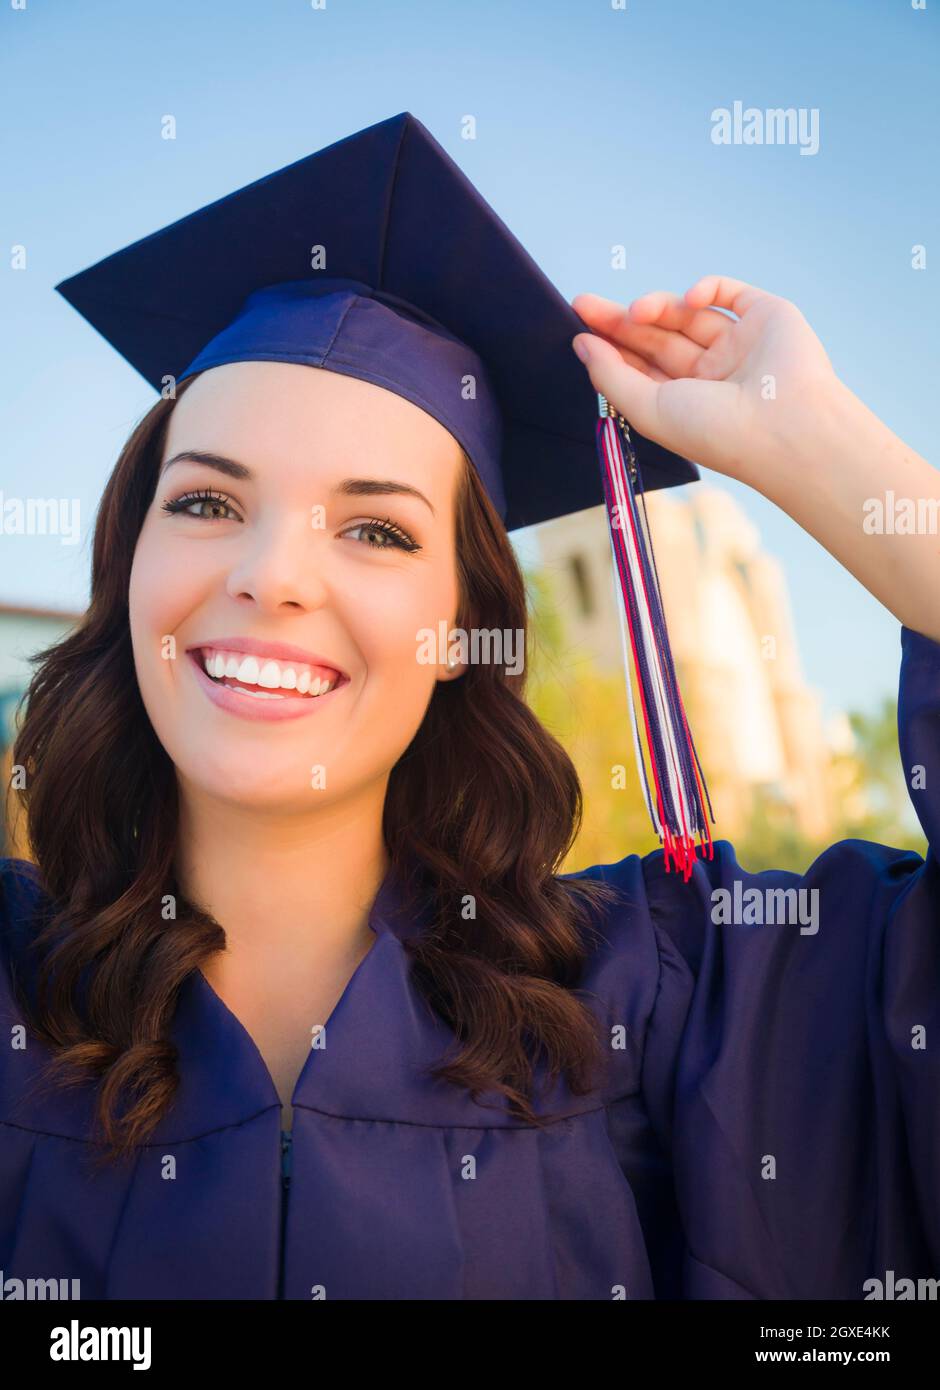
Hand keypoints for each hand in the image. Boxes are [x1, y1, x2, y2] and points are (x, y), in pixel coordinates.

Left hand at [573, 276, 939, 641]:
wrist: (785, 426)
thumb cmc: (717, 431)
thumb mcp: (649, 409)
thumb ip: (611, 377)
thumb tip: (582, 345)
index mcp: (687, 401)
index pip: (642, 366)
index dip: (611, 346)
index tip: (579, 329)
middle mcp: (712, 374)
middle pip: (657, 336)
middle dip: (621, 321)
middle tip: (584, 304)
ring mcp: (739, 344)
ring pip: (687, 313)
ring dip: (657, 307)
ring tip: (637, 311)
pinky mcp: (766, 317)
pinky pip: (728, 292)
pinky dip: (704, 288)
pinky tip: (687, 300)